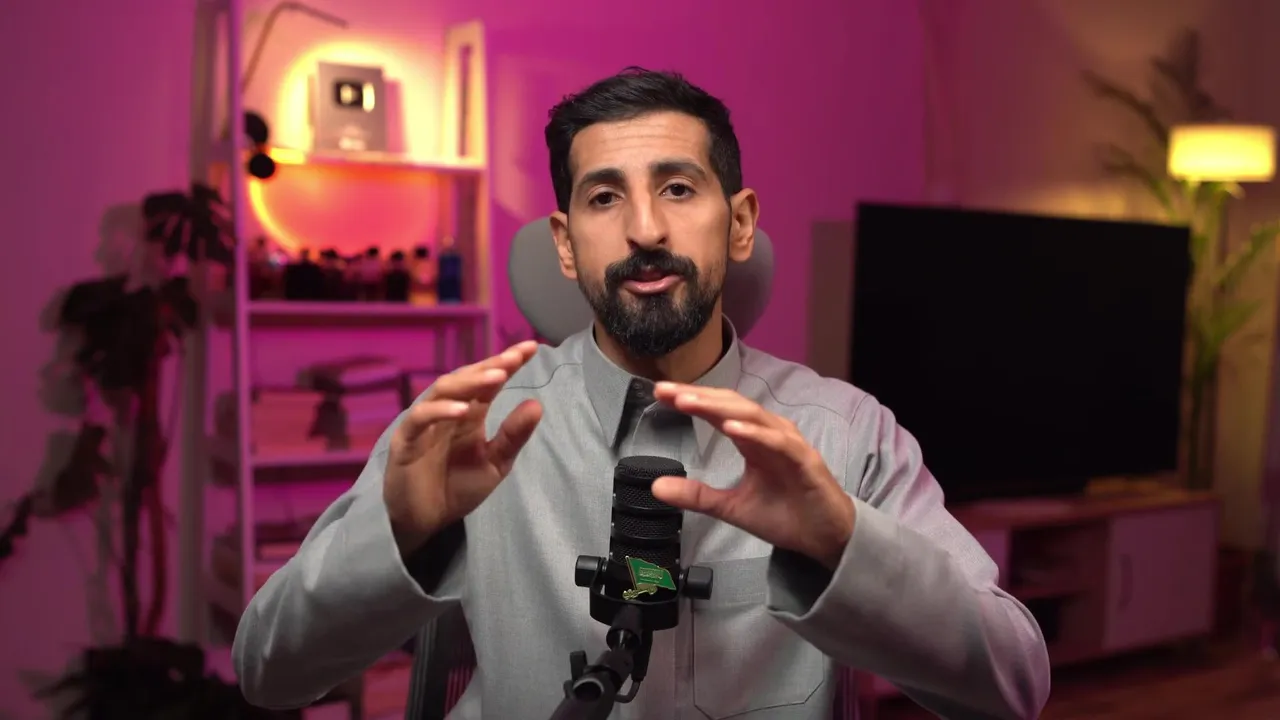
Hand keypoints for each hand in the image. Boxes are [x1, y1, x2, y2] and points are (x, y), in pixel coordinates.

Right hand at [383, 341, 542, 553]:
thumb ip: (513, 436)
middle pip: (466, 379)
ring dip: (469, 382)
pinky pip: (421, 419)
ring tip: (496, 377)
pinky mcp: (406, 440)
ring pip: (442, 391)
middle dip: (490, 366)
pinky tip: (462, 410)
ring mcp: (425, 423)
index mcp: (470, 414)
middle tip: (514, 357)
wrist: (427, 521)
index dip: (507, 363)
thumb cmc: (457, 488)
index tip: (530, 348)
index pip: (488, 382)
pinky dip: (440, 411)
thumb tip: (537, 404)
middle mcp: (447, 411)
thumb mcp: (495, 463)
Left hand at [651, 382, 854, 569]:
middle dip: (698, 395)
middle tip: (666, 391)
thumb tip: (656, 487)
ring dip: (720, 408)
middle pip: (731, 405)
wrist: (825, 538)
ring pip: (752, 416)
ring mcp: (788, 445)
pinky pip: (778, 442)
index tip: (660, 393)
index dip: (690, 400)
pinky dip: (755, 433)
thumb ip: (697, 495)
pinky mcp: (805, 461)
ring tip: (690, 402)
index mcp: (752, 440)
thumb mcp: (731, 508)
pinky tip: (732, 429)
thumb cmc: (785, 515)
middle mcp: (769, 434)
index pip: (717, 412)